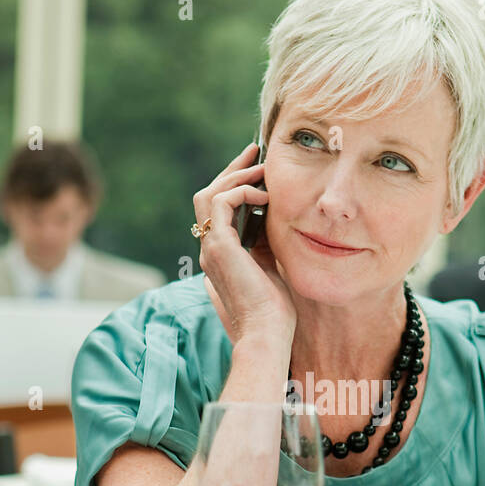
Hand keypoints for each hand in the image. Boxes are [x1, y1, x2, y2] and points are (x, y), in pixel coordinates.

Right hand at [194, 141, 295, 347]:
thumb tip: (276, 219)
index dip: (237, 186)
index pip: (219, 210)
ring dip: (236, 177)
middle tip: (256, 151)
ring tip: (263, 168)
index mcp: (222, 255)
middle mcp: (211, 249)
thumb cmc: (275, 312)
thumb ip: (267, 244)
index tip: (259, 169)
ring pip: (210, 195)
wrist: (266, 334)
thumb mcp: (272, 268)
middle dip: (233, 171)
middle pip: (209, 196)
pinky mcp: (219, 247)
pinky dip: (242, 192)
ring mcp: (211, 248)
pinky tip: (266, 195)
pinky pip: (221, 203)